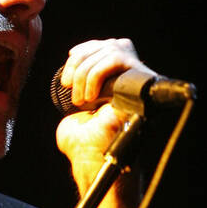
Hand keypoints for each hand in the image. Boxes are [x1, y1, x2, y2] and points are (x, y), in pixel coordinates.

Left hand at [55, 37, 152, 207]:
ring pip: (112, 51)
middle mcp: (131, 81)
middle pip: (109, 45)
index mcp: (117, 84)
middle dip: (81, 60)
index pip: (107, 47)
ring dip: (86, 72)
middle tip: (68, 85)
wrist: (92, 162)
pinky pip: (117, 60)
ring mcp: (137, 83)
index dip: (86, 50)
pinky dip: (95, 74)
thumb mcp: (75, 110)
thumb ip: (79, 85)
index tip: (68, 69)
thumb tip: (74, 58)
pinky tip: (90, 97)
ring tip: (80, 98)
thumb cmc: (83, 145)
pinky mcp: (138, 87)